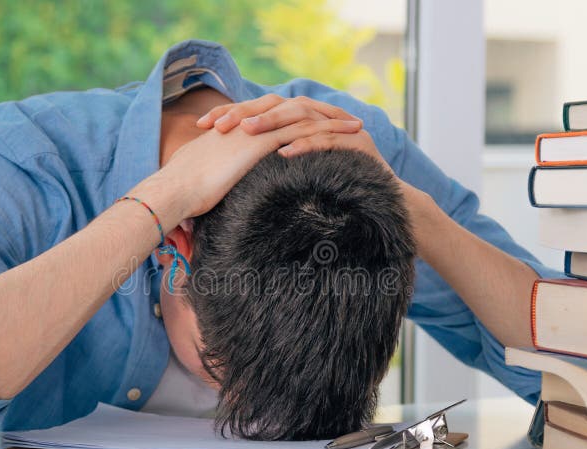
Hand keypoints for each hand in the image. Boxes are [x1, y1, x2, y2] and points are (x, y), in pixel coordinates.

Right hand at [146, 110, 362, 219]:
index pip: (273, 119)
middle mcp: (247, 125)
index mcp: (235, 133)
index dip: (297, 121)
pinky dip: (326, 131)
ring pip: (302, 116)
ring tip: (356, 125)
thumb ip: (218, 185)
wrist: (173, 190)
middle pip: (292, 110)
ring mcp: (254, 130)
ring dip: (332, 119)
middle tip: (345, 119)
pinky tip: (346, 137)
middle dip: (321, 113)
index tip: (317, 127)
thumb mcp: (205, 186)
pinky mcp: (261, 141)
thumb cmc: (182, 196)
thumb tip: (217, 201)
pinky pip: (301, 130)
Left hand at [198, 94, 434, 235]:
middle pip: (278, 106)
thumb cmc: (332, 192)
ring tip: (247, 133)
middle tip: (220, 125)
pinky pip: (326, 140)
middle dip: (247, 113)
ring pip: (300, 118)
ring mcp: (339, 128)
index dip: (233, 114)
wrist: (382, 203)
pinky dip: (305, 144)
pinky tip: (284, 153)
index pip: (263, 110)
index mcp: (301, 123)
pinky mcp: (356, 142)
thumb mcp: (292, 176)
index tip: (205, 125)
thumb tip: (225, 170)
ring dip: (272, 124)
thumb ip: (266, 165)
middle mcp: (320, 118)